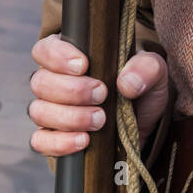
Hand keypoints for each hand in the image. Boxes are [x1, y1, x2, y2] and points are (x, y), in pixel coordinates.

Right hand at [28, 33, 168, 157]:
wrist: (145, 121)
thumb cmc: (142, 86)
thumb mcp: (153, 71)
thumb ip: (146, 68)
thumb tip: (126, 83)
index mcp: (69, 56)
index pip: (45, 49)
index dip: (58, 57)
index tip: (83, 65)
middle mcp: (54, 82)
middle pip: (41, 83)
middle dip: (72, 90)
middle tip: (102, 94)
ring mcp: (51, 111)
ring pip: (39, 112)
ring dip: (70, 117)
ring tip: (100, 120)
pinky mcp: (55, 138)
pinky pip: (41, 142)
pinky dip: (60, 143)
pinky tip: (84, 141)